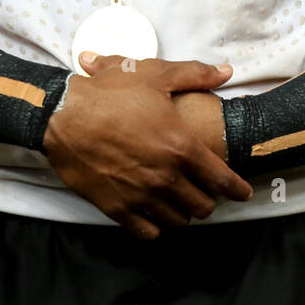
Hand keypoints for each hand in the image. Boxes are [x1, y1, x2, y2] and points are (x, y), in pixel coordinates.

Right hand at [43, 56, 251, 238]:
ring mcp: (141, 196)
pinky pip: (149, 232)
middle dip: (207, 198)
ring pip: (178, 221)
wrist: (63, 115)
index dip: (238, 189)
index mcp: (181, 146)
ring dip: (182, 211)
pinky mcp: (118, 208)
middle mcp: (166, 176)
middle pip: (203, 206)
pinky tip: (152, 212)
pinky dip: (155, 225)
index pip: (223, 180)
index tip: (242, 192)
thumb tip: (225, 71)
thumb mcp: (154, 75)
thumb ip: (195, 74)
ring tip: (177, 199)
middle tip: (201, 189)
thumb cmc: (109, 93)